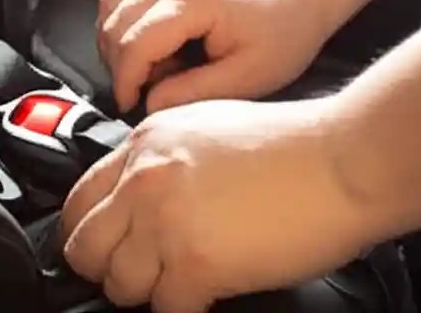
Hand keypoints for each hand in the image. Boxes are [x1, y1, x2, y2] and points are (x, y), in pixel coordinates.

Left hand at [60, 99, 366, 311]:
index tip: (108, 248)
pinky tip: (207, 296)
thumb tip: (139, 195)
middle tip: (143, 275)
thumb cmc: (293, 144)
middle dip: (110, 268)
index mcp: (144, 144)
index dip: (92, 233)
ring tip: (181, 283)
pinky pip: (164, 311)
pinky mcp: (194, 264)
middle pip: (84, 248)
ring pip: (118, 286)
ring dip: (148, 293)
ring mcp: (164, 224)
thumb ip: (163, 158)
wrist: (341, 160)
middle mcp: (143, 181)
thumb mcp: (207, 126)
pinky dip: (184, 310)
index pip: (79, 201)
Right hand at [98, 0, 335, 112]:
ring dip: (117, 40)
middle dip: (121, 65)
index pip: (134, 44)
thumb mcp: (249, 76)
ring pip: (110, 3)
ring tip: (151, 65)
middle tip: (152, 87)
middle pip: (115, 23)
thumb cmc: (286, 31)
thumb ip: (194, 93)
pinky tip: (150, 42)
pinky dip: (123, 19)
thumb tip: (149, 103)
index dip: (125, 82)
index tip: (131, 105)